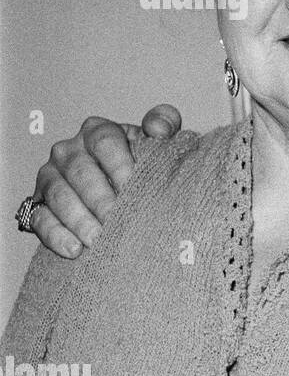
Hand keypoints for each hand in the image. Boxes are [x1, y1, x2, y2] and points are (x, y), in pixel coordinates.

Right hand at [31, 105, 181, 257]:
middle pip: (80, 172)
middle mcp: (67, 151)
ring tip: (99, 241)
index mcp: (96, 130)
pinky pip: (40, 219)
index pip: (104, 141)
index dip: (120, 165)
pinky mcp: (38, 204)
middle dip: (101, 199)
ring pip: (59, 196)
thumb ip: (163, 124)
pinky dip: (56, 236)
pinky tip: (75, 251)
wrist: (117, 187)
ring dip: (80, 220)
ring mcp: (49, 177)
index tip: (134, 188)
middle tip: (119, 221)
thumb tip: (158, 128)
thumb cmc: (138, 162)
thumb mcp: (154, 141)